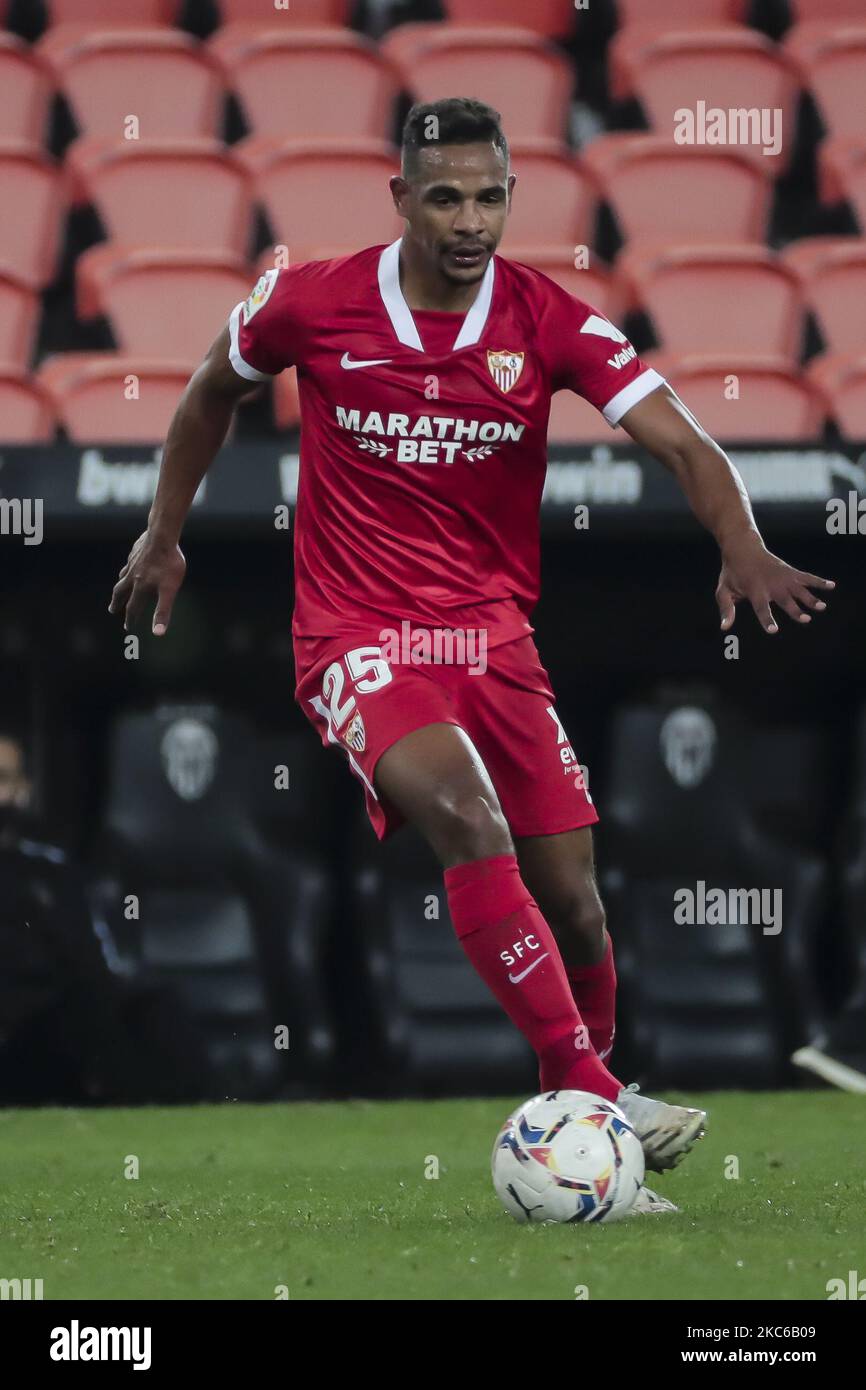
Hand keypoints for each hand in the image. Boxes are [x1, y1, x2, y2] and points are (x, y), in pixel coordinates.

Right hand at [108, 530, 185, 635]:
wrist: (163, 535)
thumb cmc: (169, 563)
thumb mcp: (169, 590)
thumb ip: (163, 612)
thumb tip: (158, 633)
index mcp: (140, 587)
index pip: (133, 607)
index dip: (131, 619)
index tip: (128, 627)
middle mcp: (133, 576)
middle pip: (121, 592)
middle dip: (117, 603)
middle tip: (112, 610)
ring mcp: (133, 563)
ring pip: (122, 577)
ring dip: (120, 586)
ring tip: (119, 589)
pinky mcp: (135, 551)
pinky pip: (128, 563)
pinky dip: (127, 569)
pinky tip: (131, 566)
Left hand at [716, 535, 834, 633]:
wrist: (743, 547)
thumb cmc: (733, 572)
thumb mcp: (724, 590)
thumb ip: (726, 608)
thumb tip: (724, 628)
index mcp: (754, 591)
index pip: (761, 608)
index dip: (767, 619)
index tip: (774, 630)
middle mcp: (771, 585)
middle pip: (785, 600)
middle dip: (795, 610)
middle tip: (805, 619)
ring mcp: (782, 578)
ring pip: (799, 590)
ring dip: (811, 598)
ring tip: (822, 607)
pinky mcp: (790, 572)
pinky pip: (807, 577)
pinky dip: (819, 581)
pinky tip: (831, 586)